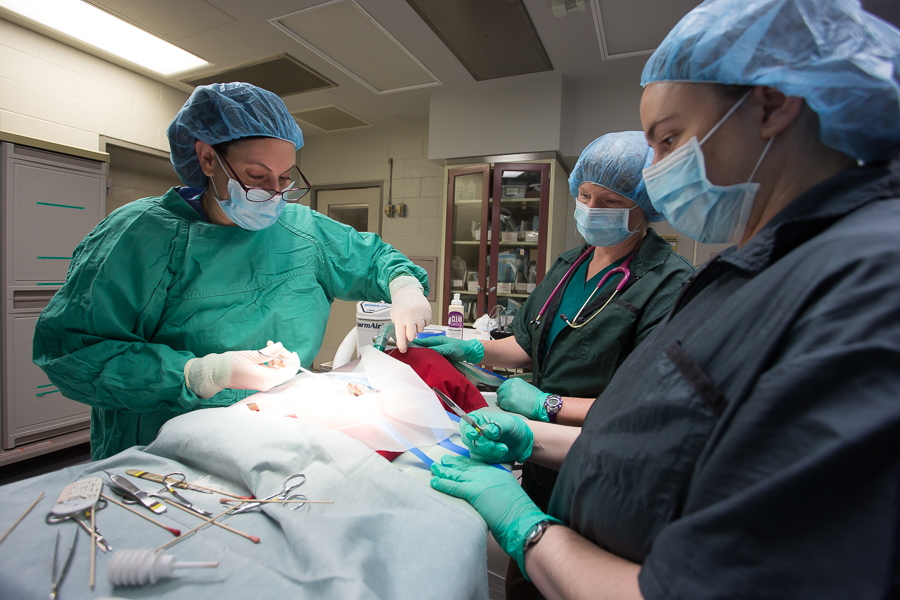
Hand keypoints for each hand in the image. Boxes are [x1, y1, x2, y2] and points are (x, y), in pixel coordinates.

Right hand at [185, 343, 299, 398]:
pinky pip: (270, 373)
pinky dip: (270, 363)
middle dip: (283, 357)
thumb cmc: (230, 364)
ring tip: (268, 345)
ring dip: (276, 358)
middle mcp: (266, 385)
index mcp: (266, 379)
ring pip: (277, 371)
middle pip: (284, 371)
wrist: (215, 374)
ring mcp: (262, 385)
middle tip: (275, 345)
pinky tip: (264, 354)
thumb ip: (268, 353)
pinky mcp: (257, 382)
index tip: (292, 351)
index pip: (289, 372)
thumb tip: (280, 347)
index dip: (293, 361)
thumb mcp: (251, 355)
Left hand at [390, 276, 431, 351]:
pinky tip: (419, 316)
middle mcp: (410, 316)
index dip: (402, 346)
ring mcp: (419, 314)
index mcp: (400, 318)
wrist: (408, 291)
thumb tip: (402, 342)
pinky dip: (423, 322)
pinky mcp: (427, 312)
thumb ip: (398, 328)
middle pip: (412, 336)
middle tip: (408, 330)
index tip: (403, 350)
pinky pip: (427, 324)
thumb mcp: (395, 316)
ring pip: (420, 330)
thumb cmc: (400, 304)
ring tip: (413, 319)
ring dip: (417, 328)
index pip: (401, 336)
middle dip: (410, 336)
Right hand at [408, 336, 484, 362]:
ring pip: (427, 354)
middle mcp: (437, 345)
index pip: (422, 341)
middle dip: (416, 351)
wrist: (470, 353)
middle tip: (407, 356)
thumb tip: (427, 351)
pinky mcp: (441, 357)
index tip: (406, 346)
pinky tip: (424, 365)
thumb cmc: (461, 348)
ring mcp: (439, 351)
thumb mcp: (449, 348)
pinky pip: (432, 359)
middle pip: (423, 348)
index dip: (414, 344)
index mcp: (437, 340)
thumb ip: (439, 349)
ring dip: (422, 357)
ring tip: (413, 361)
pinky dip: (428, 361)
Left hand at [431, 456, 558, 576]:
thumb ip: (497, 492)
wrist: (523, 520)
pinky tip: (435, 481)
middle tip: (442, 461)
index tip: (457, 461)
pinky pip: (455, 486)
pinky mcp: (475, 491)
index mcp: (499, 473)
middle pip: (467, 467)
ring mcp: (482, 481)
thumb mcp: (509, 496)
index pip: (478, 466)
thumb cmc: (519, 514)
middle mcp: (490, 473)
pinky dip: (443, 483)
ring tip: (434, 468)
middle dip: (453, 464)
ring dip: (444, 472)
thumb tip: (488, 498)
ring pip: (458, 474)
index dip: (465, 463)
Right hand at [460, 410, 532, 463]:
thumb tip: (487, 431)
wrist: (522, 440)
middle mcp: (474, 431)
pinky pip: (481, 459)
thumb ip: (497, 426)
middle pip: (469, 440)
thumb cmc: (513, 427)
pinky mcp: (481, 455)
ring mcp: (477, 444)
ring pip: (476, 451)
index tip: (474, 435)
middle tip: (494, 445)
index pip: (465, 424)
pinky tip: (501, 452)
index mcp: (477, 419)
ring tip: (504, 448)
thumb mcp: (508, 423)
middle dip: (483, 444)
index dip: (468, 430)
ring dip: (491, 452)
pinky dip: (492, 457)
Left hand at [497, 379, 549, 421]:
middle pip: (500, 392)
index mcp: (514, 380)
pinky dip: (506, 408)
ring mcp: (509, 393)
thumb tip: (507, 392)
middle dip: (503, 398)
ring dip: (504, 403)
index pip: (503, 386)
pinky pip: (502, 405)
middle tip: (508, 403)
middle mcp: (511, 385)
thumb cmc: (535, 397)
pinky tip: (513, 408)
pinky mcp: (509, 401)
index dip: (504, 392)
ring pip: (500, 399)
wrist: (540, 404)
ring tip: (512, 406)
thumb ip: (515, 388)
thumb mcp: (524, 386)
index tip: (505, 396)